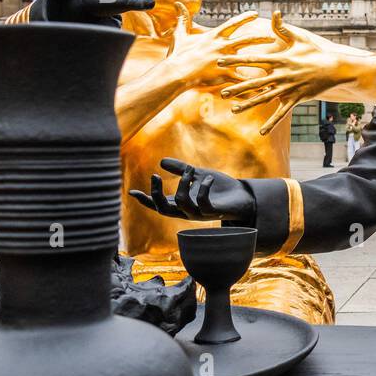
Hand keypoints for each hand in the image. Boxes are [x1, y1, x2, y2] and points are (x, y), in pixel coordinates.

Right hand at [129, 158, 255, 224]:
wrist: (243, 197)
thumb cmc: (220, 189)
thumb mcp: (199, 176)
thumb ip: (181, 170)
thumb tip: (161, 162)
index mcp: (182, 204)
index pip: (159, 205)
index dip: (146, 200)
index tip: (132, 192)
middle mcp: (188, 211)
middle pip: (164, 209)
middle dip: (157, 193)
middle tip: (155, 175)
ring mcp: (200, 213)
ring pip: (182, 203)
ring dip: (184, 183)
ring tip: (192, 170)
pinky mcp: (214, 212)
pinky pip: (203, 203)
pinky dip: (203, 188)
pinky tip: (209, 178)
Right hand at [161, 7, 272, 87]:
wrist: (177, 71)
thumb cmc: (178, 54)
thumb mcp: (180, 34)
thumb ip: (182, 19)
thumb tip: (177, 4)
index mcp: (214, 36)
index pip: (232, 24)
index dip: (244, 18)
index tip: (255, 13)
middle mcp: (222, 46)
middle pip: (246, 40)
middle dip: (260, 38)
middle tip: (272, 37)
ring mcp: (225, 60)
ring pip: (248, 60)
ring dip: (262, 61)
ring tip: (274, 63)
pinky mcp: (225, 75)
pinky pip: (242, 80)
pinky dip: (251, 84)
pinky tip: (262, 88)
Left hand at [217, 12, 342, 134]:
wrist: (334, 69)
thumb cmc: (316, 52)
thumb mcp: (299, 39)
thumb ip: (283, 28)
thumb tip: (274, 13)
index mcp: (280, 59)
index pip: (253, 59)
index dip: (236, 60)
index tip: (220, 61)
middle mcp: (281, 75)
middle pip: (255, 81)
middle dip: (237, 87)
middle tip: (221, 91)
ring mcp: (288, 88)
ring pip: (264, 98)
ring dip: (248, 105)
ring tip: (233, 110)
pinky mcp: (296, 99)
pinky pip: (281, 113)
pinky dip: (272, 123)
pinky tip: (262, 132)